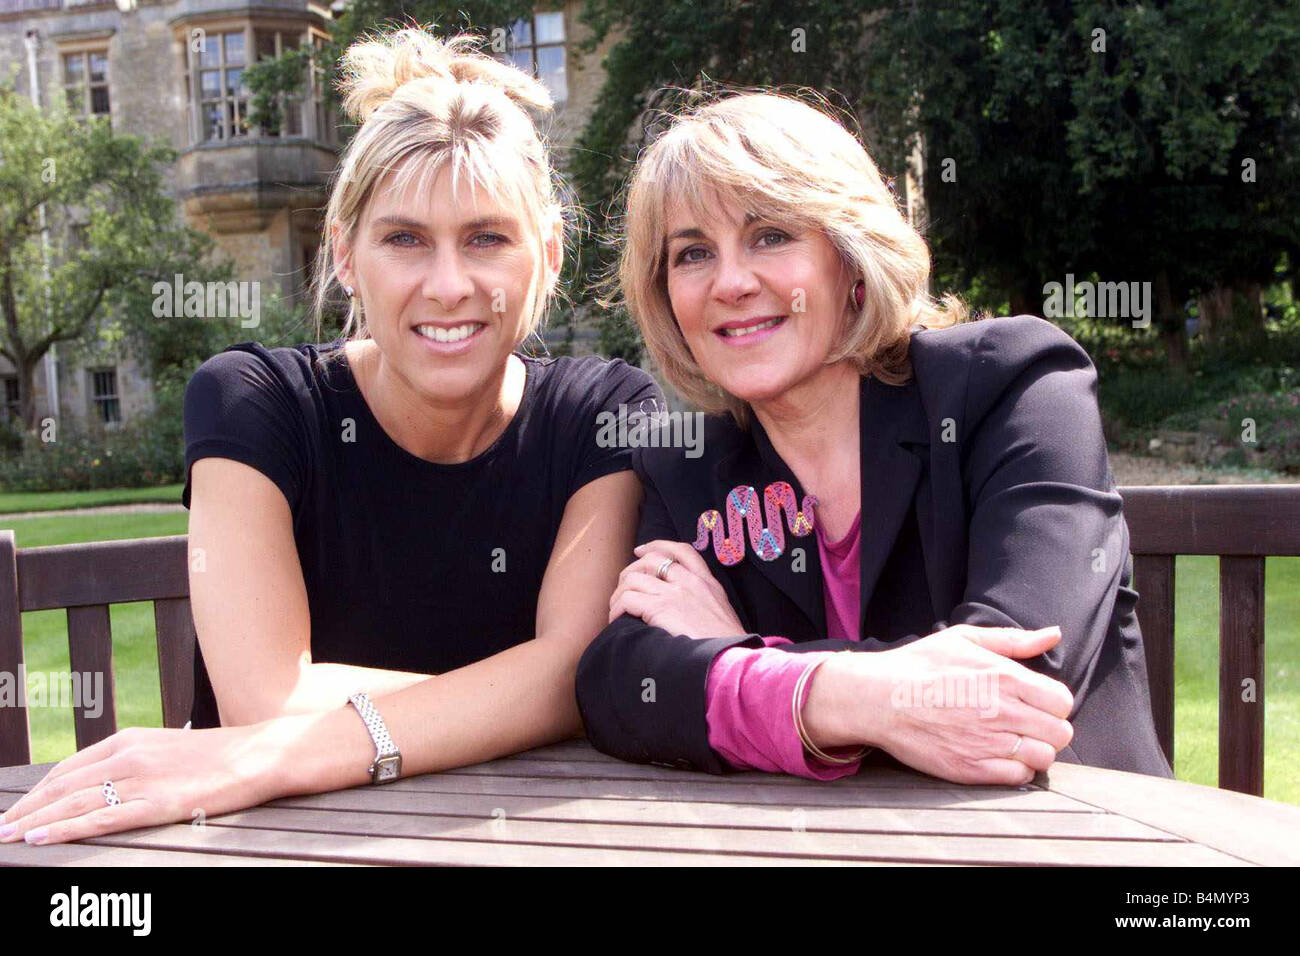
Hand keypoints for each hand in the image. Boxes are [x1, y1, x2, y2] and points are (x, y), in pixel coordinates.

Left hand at [0, 720, 297, 845]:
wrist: (261, 753)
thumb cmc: (221, 756)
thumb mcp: (169, 749)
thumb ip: (135, 761)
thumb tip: (106, 783)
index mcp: (130, 739)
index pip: (68, 769)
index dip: (37, 793)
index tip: (17, 811)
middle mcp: (129, 755)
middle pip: (62, 786)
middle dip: (25, 809)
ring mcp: (143, 779)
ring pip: (73, 803)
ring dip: (33, 821)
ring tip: (6, 837)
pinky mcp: (158, 803)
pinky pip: (101, 818)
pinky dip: (65, 829)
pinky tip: (41, 837)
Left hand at [608, 539, 746, 639]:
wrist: (729, 658)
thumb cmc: (727, 646)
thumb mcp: (723, 613)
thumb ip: (705, 602)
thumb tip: (684, 608)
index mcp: (708, 582)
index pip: (682, 551)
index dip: (656, 545)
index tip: (640, 551)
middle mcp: (690, 582)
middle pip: (650, 560)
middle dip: (630, 571)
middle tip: (623, 588)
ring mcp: (675, 593)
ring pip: (633, 579)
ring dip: (619, 593)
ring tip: (617, 609)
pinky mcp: (660, 608)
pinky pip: (627, 599)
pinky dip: (616, 609)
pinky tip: (617, 619)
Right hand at [803, 624, 1074, 785]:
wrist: (879, 698)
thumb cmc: (919, 665)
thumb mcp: (965, 639)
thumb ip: (1014, 640)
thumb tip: (1053, 634)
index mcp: (1006, 677)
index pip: (1062, 701)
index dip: (1052, 704)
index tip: (1035, 704)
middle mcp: (1004, 711)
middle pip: (1060, 732)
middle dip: (1048, 728)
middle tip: (1025, 725)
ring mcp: (989, 743)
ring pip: (1044, 757)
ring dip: (1034, 751)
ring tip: (1013, 742)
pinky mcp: (972, 768)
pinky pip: (1019, 777)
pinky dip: (1016, 770)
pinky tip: (998, 756)